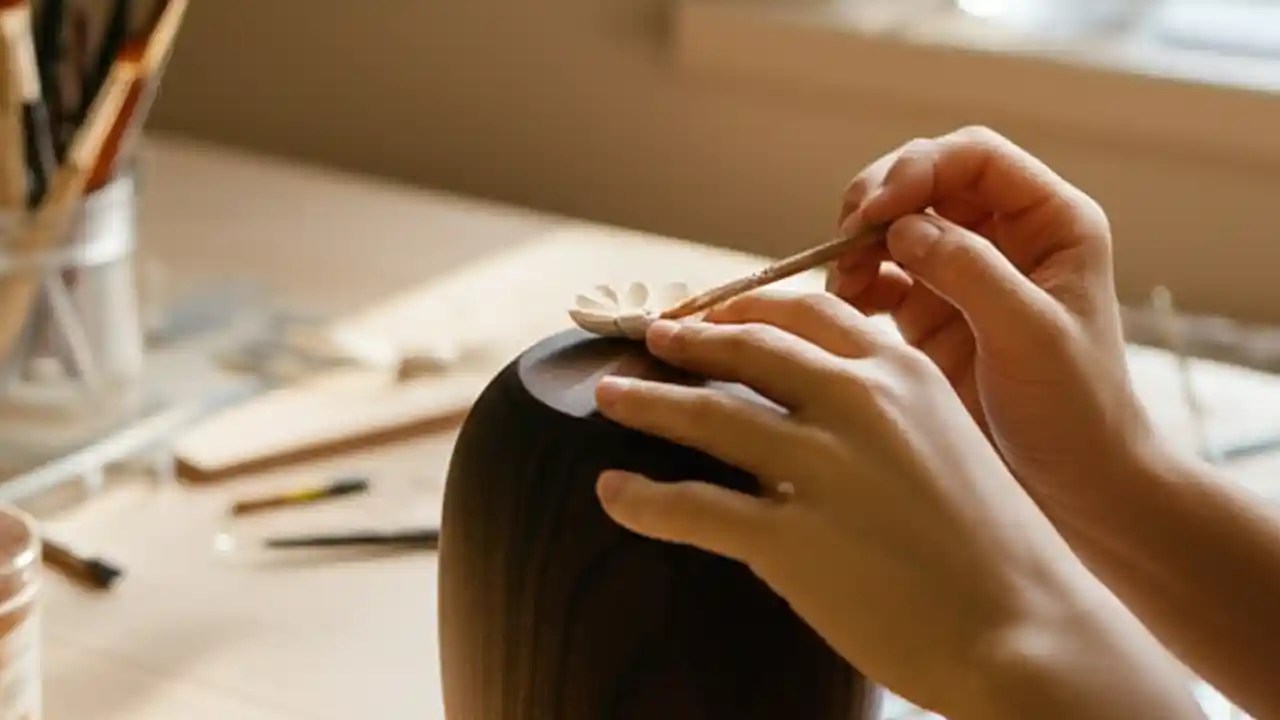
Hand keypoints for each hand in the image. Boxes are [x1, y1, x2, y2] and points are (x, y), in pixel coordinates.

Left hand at [592, 291, 1199, 718]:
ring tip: (608, 397)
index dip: (746, 309)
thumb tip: (821, 416)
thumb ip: (888, 416)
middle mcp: (855, 403)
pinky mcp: (789, 538)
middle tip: (650, 340)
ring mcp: (819, 468)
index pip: (806, 315)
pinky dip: (643, 498)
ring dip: (646, 403)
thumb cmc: (998, 548)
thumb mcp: (951, 445)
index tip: (712, 315)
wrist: (1028, 630)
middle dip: (687, 341)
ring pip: (706, 416)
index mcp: (900, 373)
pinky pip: (693, 507)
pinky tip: (613, 493)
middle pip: (745, 350)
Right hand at [831, 126, 1157, 520]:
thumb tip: (904, 228)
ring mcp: (964, 276)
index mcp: (1051, 223)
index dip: (920, 167)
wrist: (1074, 488)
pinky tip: (843, 305)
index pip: (976, 158)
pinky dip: (853, 283)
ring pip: (896, 227)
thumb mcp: (1030, 334)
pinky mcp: (930, 316)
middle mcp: (1006, 238)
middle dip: (879, 201)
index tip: (878, 208)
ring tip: (842, 280)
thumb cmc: (1075, 410)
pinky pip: (879, 278)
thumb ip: (969, 271)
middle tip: (845, 238)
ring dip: (859, 242)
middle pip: (926, 181)